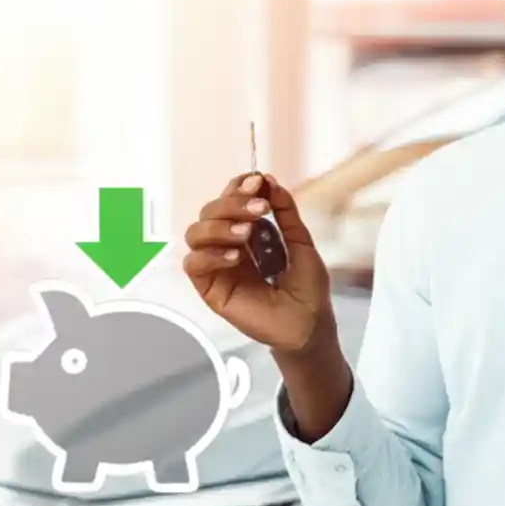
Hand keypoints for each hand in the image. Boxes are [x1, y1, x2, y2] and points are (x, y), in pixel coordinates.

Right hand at [182, 172, 334, 353]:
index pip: (230, 200)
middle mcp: (228, 245)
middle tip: (260, 209)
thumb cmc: (307, 288)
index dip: (238, 187)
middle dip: (232, 203)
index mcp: (249, 232)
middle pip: (210, 211)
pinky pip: (194, 265)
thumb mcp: (301, 243)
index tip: (258, 181)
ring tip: (247, 233)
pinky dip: (211, 254)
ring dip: (219, 226)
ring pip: (195, 233)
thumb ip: (286, 214)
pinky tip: (235, 257)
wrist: (310, 324)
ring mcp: (218, 266)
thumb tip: (270, 182)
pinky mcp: (211, 289)